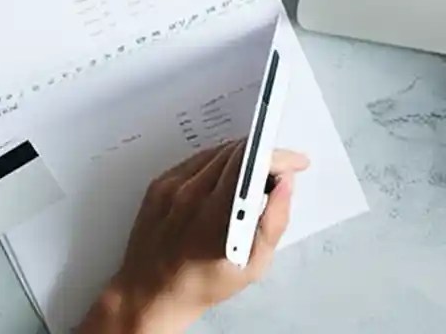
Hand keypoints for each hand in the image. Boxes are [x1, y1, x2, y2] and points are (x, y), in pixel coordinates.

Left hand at [78, 140, 310, 333]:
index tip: (295, 162)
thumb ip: (274, 223)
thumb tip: (285, 186)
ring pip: (219, 152)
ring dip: (243, 157)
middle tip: (277, 175)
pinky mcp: (159, 183)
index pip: (251, 163)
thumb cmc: (202, 285)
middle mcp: (191, 196)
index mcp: (215, 216)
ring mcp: (172, 187)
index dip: (278, 156)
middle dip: (265, 157)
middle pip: (237, 152)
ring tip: (252, 179)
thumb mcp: (252, 266)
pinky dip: (218, 163)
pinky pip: (198, 159)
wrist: (150, 293)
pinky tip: (225, 180)